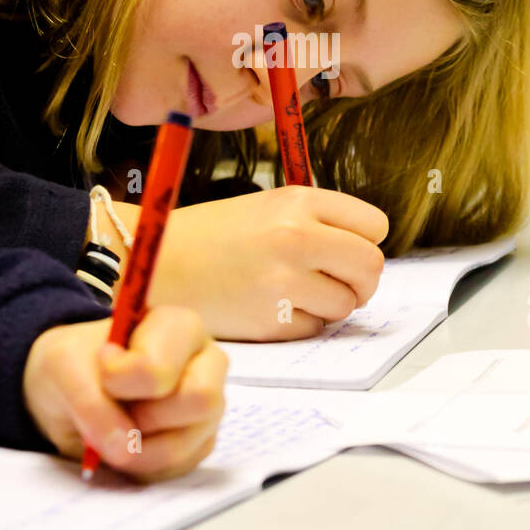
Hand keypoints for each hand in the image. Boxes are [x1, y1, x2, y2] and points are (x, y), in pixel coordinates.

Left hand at [22, 307, 227, 479]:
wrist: (72, 389)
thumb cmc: (79, 362)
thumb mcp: (64, 365)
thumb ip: (90, 400)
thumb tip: (124, 446)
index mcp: (179, 326)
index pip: (160, 367)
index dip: (120, 379)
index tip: (102, 370)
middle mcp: (206, 364)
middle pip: (200, 400)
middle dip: (144, 417)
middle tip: (118, 409)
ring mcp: (208, 408)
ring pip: (186, 444)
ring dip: (137, 450)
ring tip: (113, 432)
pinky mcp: (200, 444)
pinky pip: (178, 469)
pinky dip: (142, 466)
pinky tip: (128, 445)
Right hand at [138, 185, 387, 341]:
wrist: (154, 261)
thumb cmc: (212, 235)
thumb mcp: (268, 207)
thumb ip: (318, 222)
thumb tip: (364, 252)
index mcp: (300, 201)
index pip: (374, 226)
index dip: (365, 241)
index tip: (348, 250)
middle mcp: (297, 237)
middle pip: (371, 267)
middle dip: (361, 280)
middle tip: (338, 282)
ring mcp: (286, 281)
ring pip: (347, 303)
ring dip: (330, 304)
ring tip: (294, 292)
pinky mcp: (271, 320)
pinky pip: (314, 328)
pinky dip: (300, 323)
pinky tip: (270, 307)